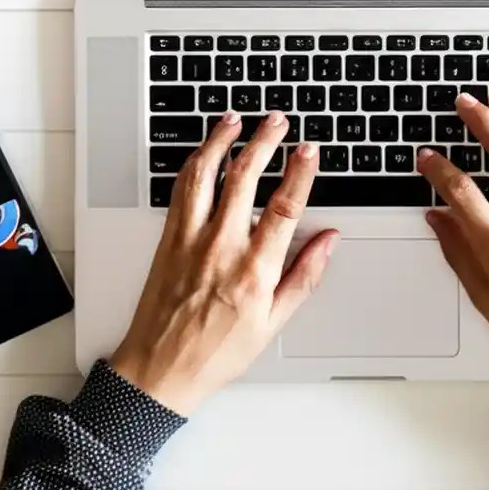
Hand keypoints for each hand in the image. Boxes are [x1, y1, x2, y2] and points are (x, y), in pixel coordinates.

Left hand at [111, 110, 337, 414]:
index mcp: (254, 270)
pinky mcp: (168, 239)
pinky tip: (204, 151)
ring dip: (222, 141)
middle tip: (278, 121)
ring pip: (206, 175)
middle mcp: (221, 247)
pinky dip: (195, 163)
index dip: (299, 172)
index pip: (284, 207)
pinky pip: (182, 190)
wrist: (160, 369)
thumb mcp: (273, 322)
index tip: (309, 150)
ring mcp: (190, 239)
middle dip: (264, 142)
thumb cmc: (216, 352)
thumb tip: (328, 240)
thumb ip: (304, 275)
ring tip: (236, 119)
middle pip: (244, 178)